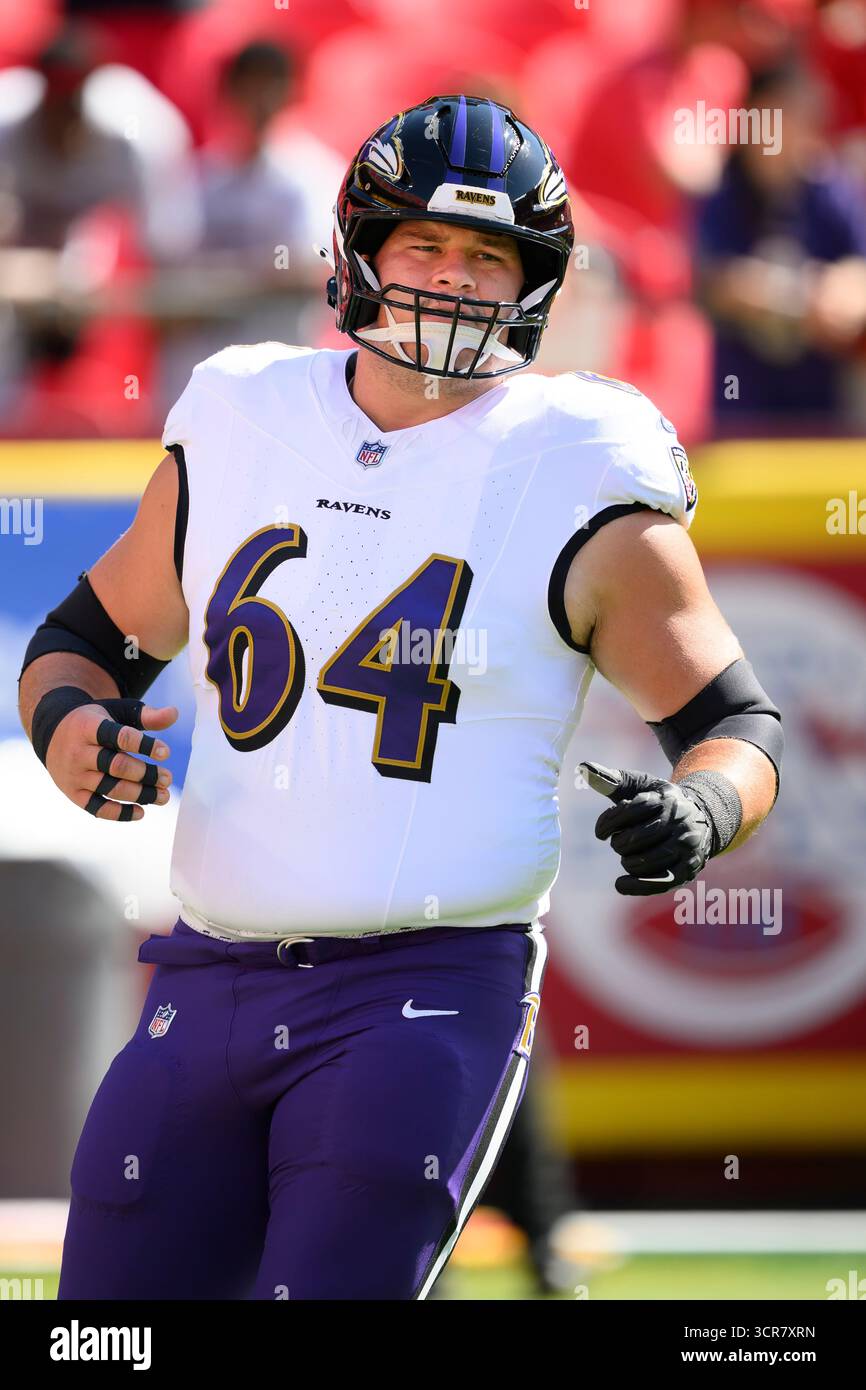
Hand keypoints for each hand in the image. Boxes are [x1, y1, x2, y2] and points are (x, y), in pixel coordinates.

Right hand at [45, 698, 177, 820]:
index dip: (145, 745)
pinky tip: (141, 812)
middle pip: (116, 766)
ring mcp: (74, 775)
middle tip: (168, 778)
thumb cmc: (94, 722)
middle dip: (146, 774)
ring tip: (163, 797)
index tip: (166, 752)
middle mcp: (79, 752)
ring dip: (140, 795)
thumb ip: (146, 716)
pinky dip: (119, 813)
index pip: (120, 736)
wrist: (52, 733)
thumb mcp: (116, 712)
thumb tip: (175, 714)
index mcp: (89, 727)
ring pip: (109, 788)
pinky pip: (96, 808)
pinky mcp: (73, 793)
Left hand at [579, 759, 712, 895]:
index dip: (609, 822)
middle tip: (619, 843)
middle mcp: (679, 823)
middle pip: (636, 838)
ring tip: (627, 857)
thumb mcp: (641, 786)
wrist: (703, 818)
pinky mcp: (687, 869)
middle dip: (619, 843)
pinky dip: (637, 886)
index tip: (600, 832)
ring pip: (646, 861)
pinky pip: (660, 882)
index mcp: (666, 799)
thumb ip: (612, 780)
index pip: (631, 810)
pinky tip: (620, 884)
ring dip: (627, 862)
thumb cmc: (660, 802)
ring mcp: (686, 847)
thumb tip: (583, 768)